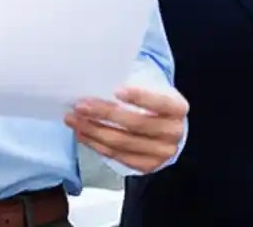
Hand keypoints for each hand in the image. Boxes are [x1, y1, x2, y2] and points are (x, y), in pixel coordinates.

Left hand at [65, 86, 188, 173]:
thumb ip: (134, 88)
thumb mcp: (152, 89)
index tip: (116, 90)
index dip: (139, 97)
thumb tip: (100, 85)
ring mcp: (161, 153)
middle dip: (104, 114)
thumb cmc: (153, 104)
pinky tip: (83, 134)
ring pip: (123, 143)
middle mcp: (173, 133)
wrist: (166, 129)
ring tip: (74, 120)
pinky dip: (97, 145)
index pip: (159, 102)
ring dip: (94, 131)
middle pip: (136, 125)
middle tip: (81, 106)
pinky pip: (118, 157)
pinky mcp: (148, 166)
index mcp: (177, 108)